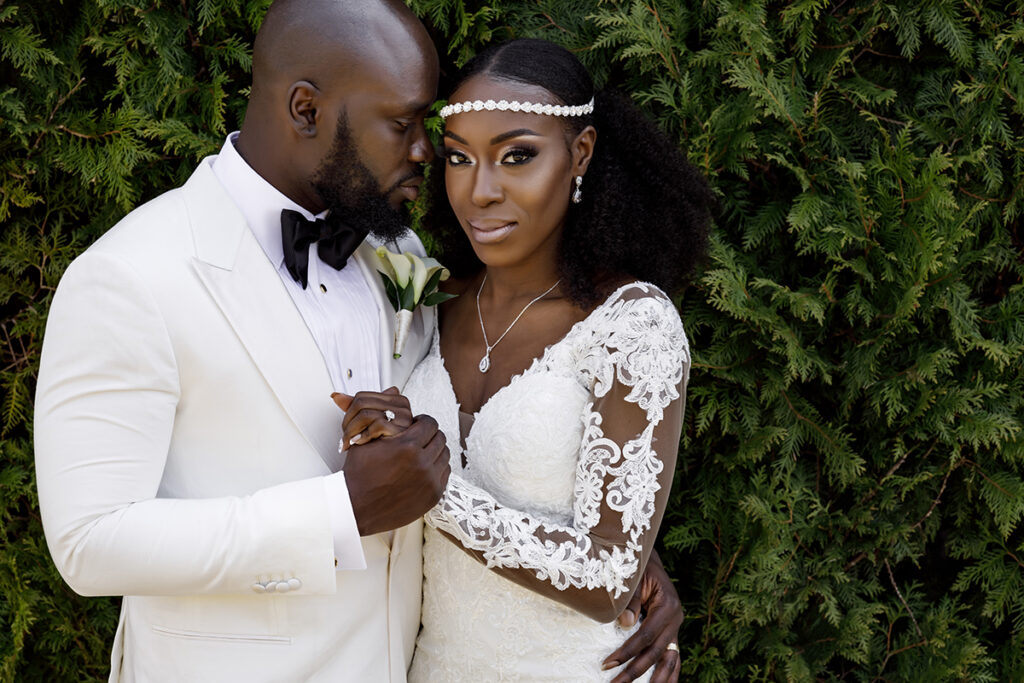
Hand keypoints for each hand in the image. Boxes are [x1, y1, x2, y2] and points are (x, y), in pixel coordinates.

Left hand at [333, 387, 412, 448]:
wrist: (390, 466)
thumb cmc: (381, 444)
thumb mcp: (366, 422)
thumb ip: (353, 407)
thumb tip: (336, 396)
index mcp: (393, 399)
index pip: (361, 396)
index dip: (348, 412)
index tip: (345, 426)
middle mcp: (401, 405)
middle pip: (361, 403)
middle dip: (347, 422)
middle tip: (345, 437)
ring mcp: (404, 416)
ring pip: (366, 414)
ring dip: (351, 431)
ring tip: (350, 442)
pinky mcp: (402, 428)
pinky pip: (377, 425)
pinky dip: (364, 436)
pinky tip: (360, 443)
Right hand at [339, 408, 449, 535]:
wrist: (356, 507)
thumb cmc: (358, 472)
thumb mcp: (366, 438)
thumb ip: (382, 411)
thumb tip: (393, 388)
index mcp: (407, 446)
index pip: (430, 422)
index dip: (422, 422)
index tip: (414, 426)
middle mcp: (422, 463)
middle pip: (440, 437)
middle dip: (429, 435)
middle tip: (417, 440)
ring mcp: (429, 481)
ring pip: (445, 455)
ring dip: (434, 451)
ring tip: (419, 454)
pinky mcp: (433, 495)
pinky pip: (445, 473)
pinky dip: (436, 469)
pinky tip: (421, 469)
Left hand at [603, 550, 682, 682]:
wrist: (649, 562)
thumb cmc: (638, 568)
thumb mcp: (633, 579)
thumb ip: (631, 601)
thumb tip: (625, 625)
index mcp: (668, 606)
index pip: (645, 636)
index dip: (626, 652)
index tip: (607, 664)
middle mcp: (676, 619)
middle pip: (656, 652)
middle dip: (636, 671)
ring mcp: (676, 627)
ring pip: (671, 660)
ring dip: (658, 680)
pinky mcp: (672, 632)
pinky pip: (672, 657)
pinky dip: (669, 674)